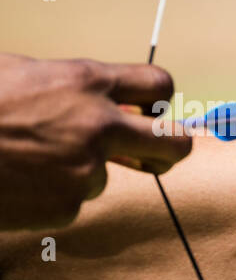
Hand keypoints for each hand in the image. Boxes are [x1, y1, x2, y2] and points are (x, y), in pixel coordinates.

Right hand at [0, 53, 191, 229]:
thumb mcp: (19, 72)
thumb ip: (68, 86)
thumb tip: (102, 98)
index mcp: (86, 82)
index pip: (158, 84)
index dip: (159, 99)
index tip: (151, 111)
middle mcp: (98, 126)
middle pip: (174, 144)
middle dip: (170, 150)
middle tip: (155, 156)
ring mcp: (86, 170)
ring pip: (103, 175)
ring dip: (75, 171)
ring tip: (26, 159)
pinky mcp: (68, 207)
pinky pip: (72, 201)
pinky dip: (50, 195)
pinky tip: (17, 181)